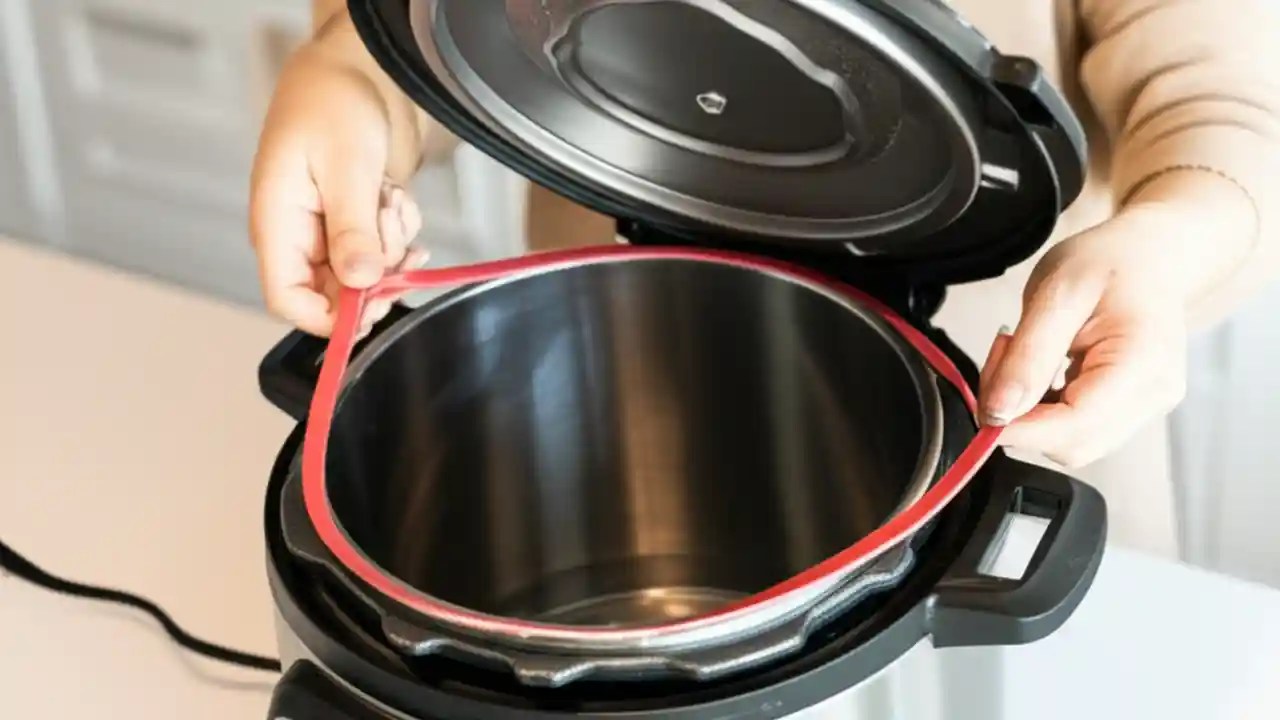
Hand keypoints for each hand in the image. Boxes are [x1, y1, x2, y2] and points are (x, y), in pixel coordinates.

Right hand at [249, 17, 428, 336]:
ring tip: (390, 199)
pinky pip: (387, 251)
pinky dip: (401, 230)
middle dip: (375, 275)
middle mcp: (301, 236)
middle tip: (399, 243)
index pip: (287, 299)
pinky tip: (396, 196)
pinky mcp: (361, 222)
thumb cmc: (333, 104)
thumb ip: (351, 228)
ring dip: (392, 245)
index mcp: (277, 224)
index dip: (328, 317)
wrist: (361, 70)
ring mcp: (331, 231)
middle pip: (336, 294)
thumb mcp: (344, 166)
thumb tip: (358, 283)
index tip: (373, 306)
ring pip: (367, 274)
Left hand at [978, 207, 1193, 468]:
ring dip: (1029, 413)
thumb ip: (1027, 357)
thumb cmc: (1107, 262)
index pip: (1075, 427)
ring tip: (1021, 356)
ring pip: (1069, 442)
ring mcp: (1145, 407)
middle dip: (1020, 417)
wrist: (1149, 254)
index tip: (981, 406)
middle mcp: (1152, 396)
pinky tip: (1037, 370)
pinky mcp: (1128, 409)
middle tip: (1002, 359)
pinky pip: (1074, 429)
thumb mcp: (1056, 294)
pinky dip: (1042, 409)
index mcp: (1142, 365)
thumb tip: (997, 413)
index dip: (1019, 428)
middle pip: (1071, 444)